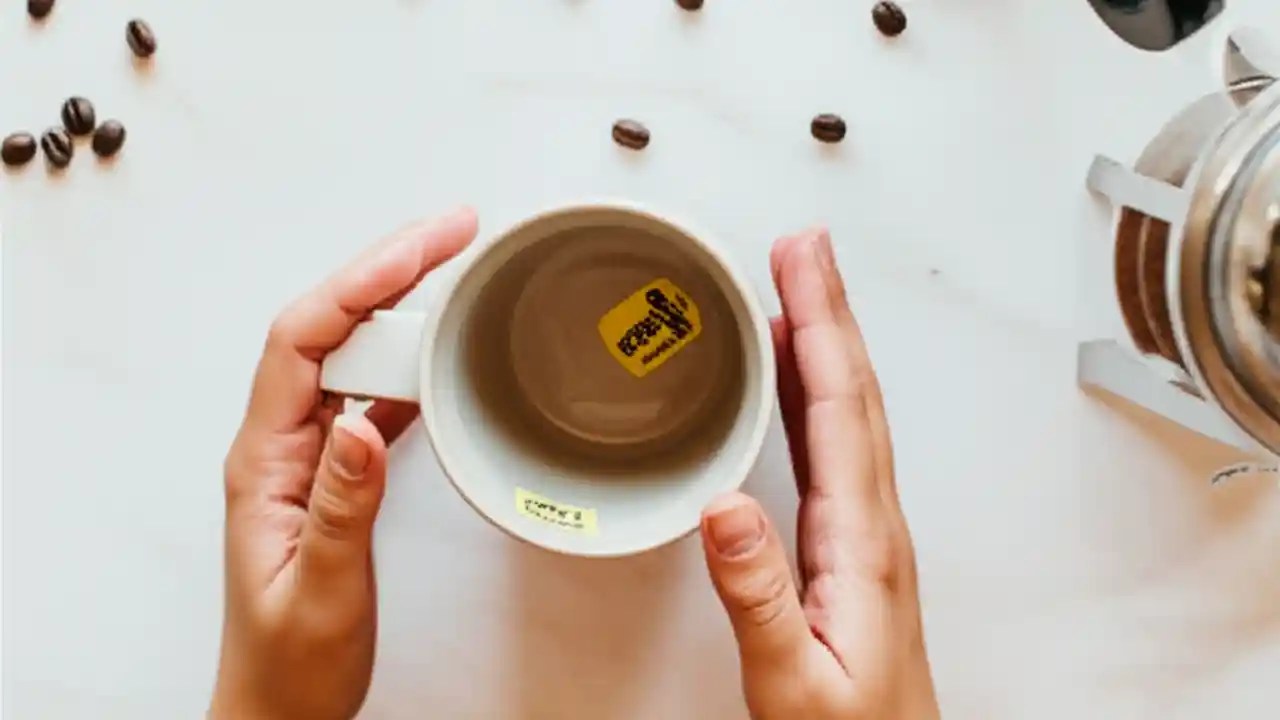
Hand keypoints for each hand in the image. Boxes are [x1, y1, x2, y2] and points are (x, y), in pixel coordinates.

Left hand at [209, 209, 477, 719]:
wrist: (282, 707)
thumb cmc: (291, 662)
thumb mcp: (323, 591)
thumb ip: (342, 507)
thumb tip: (361, 423)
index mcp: (265, 462)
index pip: (302, 341)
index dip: (359, 283)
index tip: (420, 249)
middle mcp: (281, 445)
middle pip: (327, 327)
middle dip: (388, 269)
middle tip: (455, 232)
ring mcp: (309, 456)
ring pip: (351, 354)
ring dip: (401, 307)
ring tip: (454, 270)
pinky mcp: (337, 473)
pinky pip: (371, 396)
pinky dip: (409, 364)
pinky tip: (440, 354)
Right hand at [699, 229, 938, 718]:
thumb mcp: (791, 680)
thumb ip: (757, 595)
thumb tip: (721, 505)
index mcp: (862, 540)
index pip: (841, 406)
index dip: (820, 323)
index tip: (798, 261)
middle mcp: (873, 521)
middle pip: (854, 388)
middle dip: (828, 305)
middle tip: (800, 244)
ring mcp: (866, 528)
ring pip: (847, 407)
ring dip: (824, 337)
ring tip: (794, 285)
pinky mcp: (850, 541)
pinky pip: (832, 440)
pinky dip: (812, 389)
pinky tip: (793, 375)